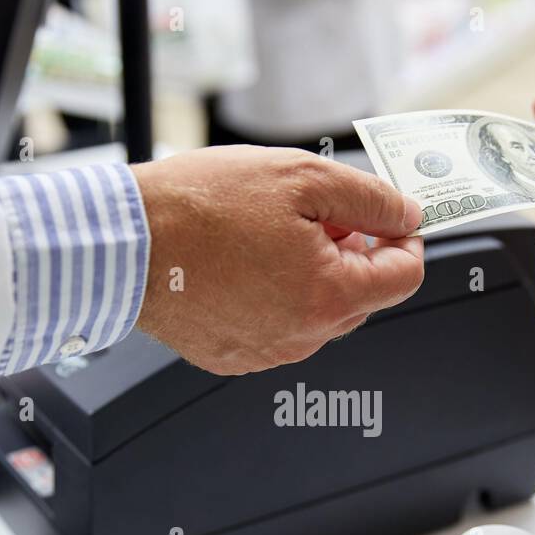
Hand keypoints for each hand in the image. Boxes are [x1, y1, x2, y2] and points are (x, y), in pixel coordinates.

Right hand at [130, 146, 423, 374]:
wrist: (127, 242)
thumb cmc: (202, 207)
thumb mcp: (302, 176)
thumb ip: (370, 198)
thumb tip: (406, 215)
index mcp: (330, 296)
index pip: (405, 276)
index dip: (404, 237)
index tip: (389, 216)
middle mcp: (304, 337)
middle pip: (362, 296)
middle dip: (353, 252)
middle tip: (315, 214)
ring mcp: (267, 353)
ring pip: (319, 312)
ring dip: (313, 274)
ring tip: (269, 235)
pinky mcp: (234, 357)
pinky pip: (277, 327)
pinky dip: (274, 296)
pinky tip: (243, 264)